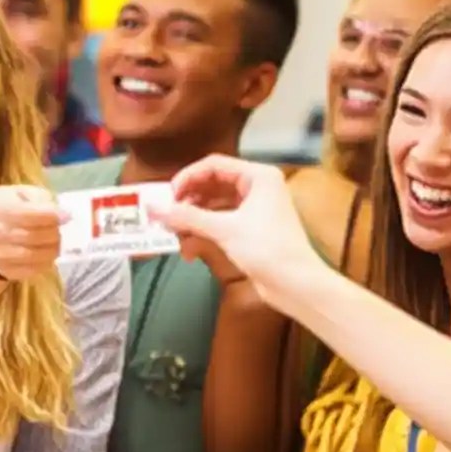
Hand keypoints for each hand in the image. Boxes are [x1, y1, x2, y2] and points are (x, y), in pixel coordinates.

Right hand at [0, 185, 66, 280]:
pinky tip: (48, 253)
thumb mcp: (23, 194)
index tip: (67, 216)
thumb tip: (60, 213)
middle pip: (31, 236)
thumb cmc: (12, 209)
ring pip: (32, 255)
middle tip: (61, 230)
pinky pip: (32, 269)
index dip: (49, 216)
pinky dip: (46, 262)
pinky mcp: (4, 271)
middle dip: (53, 233)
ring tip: (57, 241)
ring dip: (52, 249)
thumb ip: (40, 199)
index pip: (25, 213)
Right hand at [149, 154, 321, 299]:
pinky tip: (189, 250)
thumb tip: (153, 207)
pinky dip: (204, 233)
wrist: (297, 285)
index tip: (167, 196)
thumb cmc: (268, 250)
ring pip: (214, 206)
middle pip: (212, 185)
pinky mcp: (251, 230)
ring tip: (174, 234)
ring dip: (193, 220)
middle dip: (188, 201)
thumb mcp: (224, 230)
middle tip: (166, 214)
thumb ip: (186, 217)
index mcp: (258, 176)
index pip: (214, 165)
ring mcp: (255, 209)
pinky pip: (220, 223)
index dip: (187, 178)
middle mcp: (258, 188)